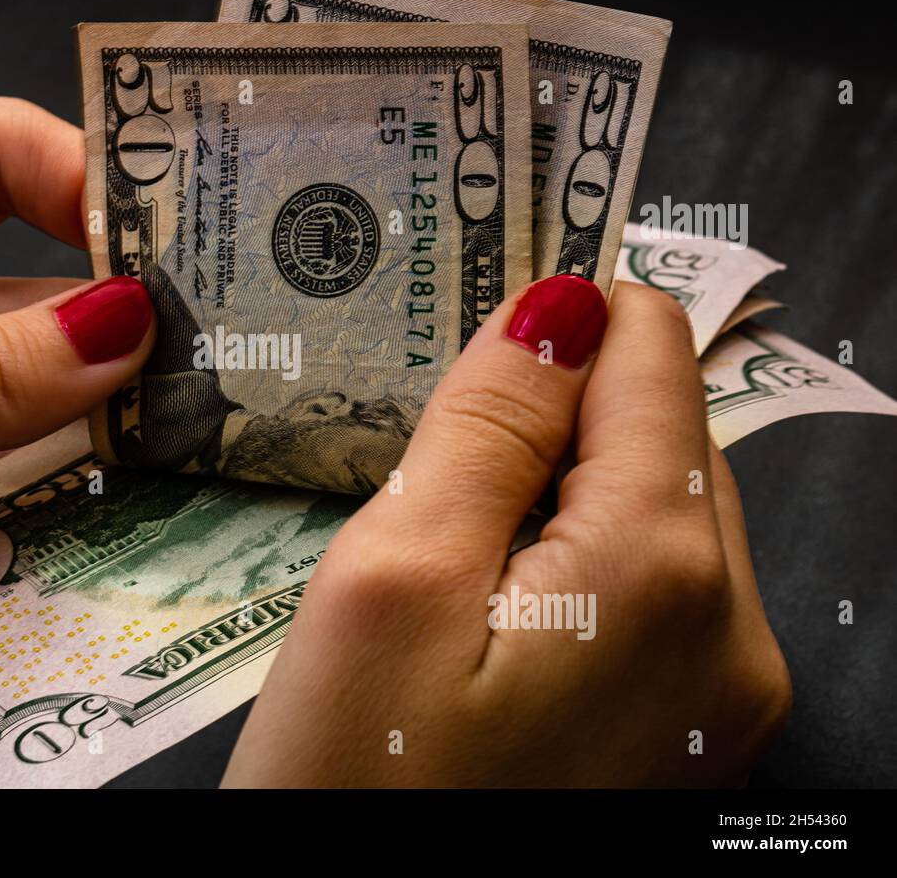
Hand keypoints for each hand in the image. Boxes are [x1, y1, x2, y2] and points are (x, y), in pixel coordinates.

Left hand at [0, 98, 152, 780]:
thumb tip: (116, 329)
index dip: (72, 178)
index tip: (163, 236)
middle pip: (21, 299)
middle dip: (112, 329)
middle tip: (212, 360)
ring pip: (31, 416)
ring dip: (101, 435)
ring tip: (190, 451)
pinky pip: (13, 511)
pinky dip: (72, 520)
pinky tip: (127, 528)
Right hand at [223, 277, 790, 786]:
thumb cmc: (360, 785)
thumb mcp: (390, 578)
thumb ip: (489, 425)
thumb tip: (560, 307)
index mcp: (659, 567)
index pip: (646, 352)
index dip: (559, 314)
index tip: (473, 314)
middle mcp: (731, 628)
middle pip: (661, 429)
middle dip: (553, 411)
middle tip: (432, 455)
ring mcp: (724, 691)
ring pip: (656, 505)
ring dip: (559, 484)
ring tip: (447, 535)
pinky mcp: (689, 729)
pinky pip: (650, 586)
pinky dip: (576, 554)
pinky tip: (490, 595)